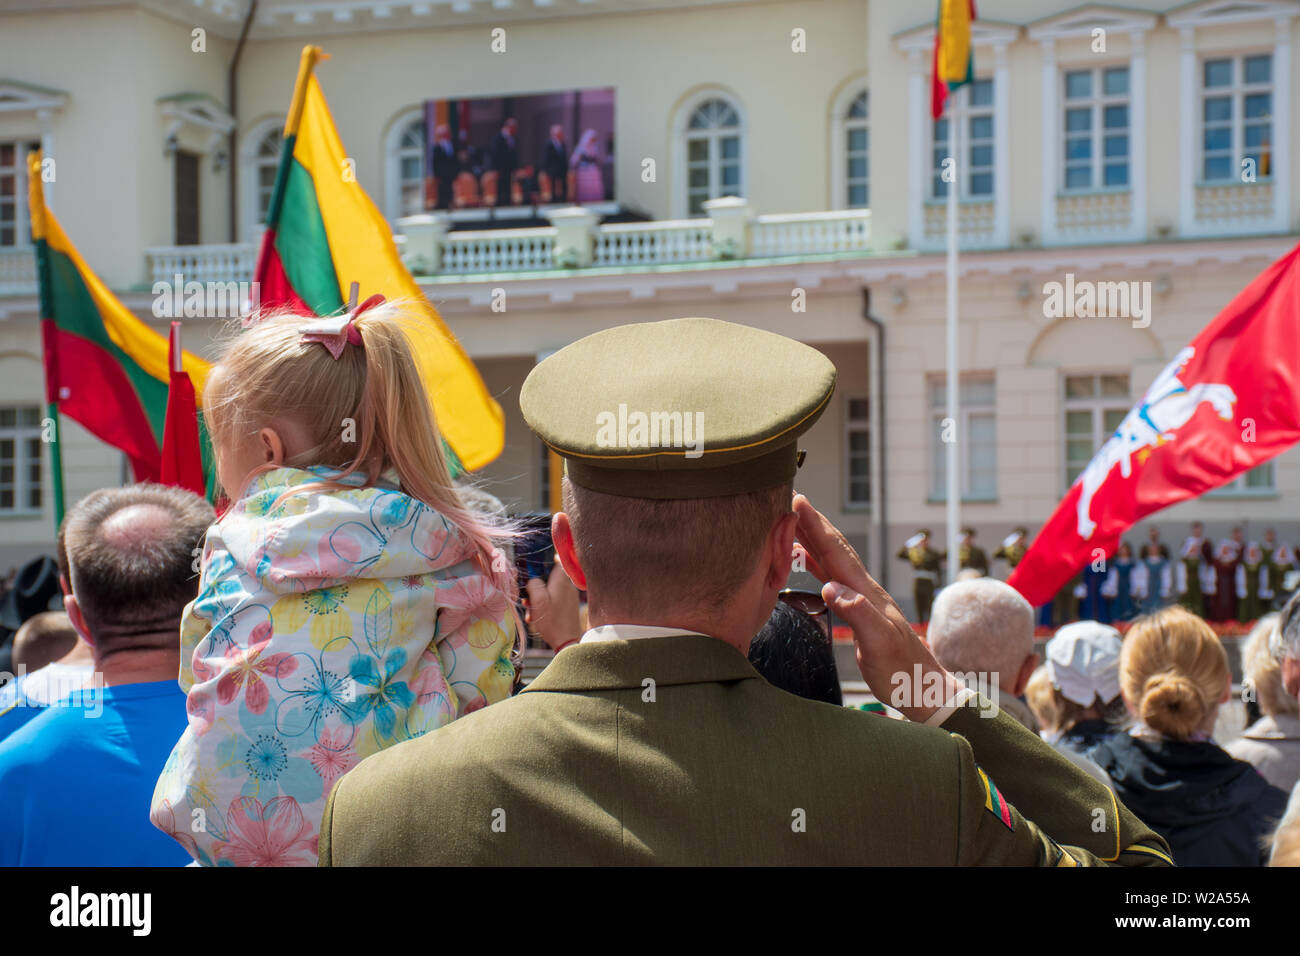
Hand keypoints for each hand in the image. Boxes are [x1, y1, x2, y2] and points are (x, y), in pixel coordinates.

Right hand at [524, 563, 582, 651]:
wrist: (566, 641)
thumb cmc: (552, 620)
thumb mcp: (538, 600)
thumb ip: (534, 584)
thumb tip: (532, 579)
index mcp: (561, 580)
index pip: (557, 559)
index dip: (546, 558)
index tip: (536, 562)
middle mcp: (568, 585)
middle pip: (549, 576)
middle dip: (536, 584)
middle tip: (527, 594)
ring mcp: (568, 595)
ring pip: (549, 589)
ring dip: (537, 597)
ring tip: (529, 609)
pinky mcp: (567, 605)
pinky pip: (553, 599)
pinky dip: (543, 605)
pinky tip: (535, 616)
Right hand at [792, 493, 963, 721]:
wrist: (924, 689)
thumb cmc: (903, 672)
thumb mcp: (879, 645)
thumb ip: (858, 614)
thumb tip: (831, 586)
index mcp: (866, 593)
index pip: (836, 552)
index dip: (816, 526)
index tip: (798, 500)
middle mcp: (863, 589)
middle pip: (833, 547)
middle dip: (811, 521)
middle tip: (789, 495)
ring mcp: (862, 597)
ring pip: (831, 558)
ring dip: (811, 537)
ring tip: (790, 518)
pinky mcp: (859, 608)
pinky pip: (831, 576)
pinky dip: (814, 561)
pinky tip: (803, 557)